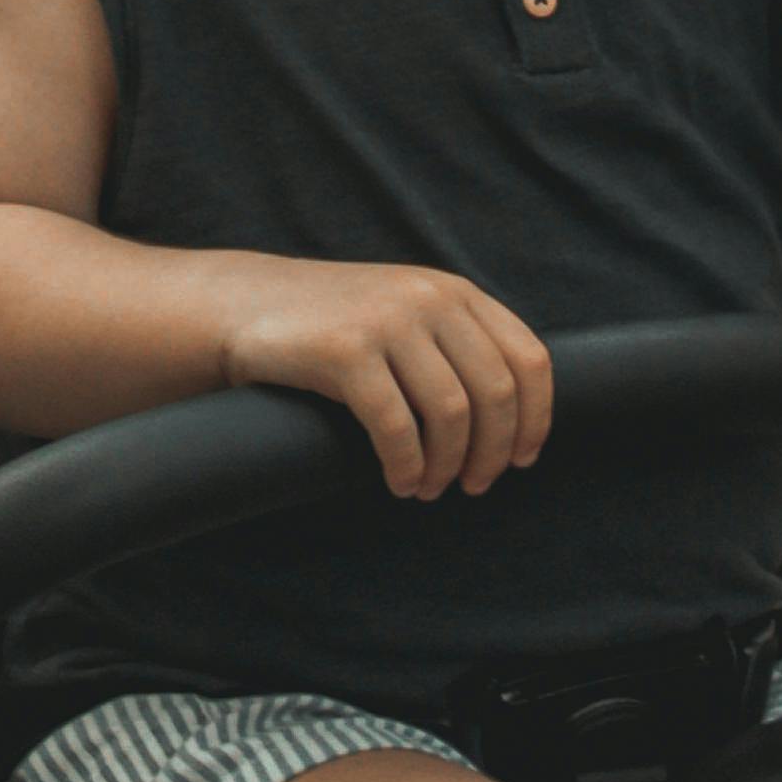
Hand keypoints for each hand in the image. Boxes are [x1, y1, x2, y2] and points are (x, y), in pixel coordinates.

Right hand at [214, 259, 556, 499]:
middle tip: (473, 485)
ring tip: (430, 488)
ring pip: (451, 414)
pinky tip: (400, 482)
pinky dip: (406, 466)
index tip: (523, 459)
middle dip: (493, 452)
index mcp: (454, 292)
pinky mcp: (344, 351)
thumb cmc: (334, 326)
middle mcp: (429, 298)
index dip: (535, 418)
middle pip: (496, 393)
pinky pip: (396, 427)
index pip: (528, 358)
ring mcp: (386, 321)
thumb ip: (455, 344)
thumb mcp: (406, 315)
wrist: (246, 304)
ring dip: (447, 467)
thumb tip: (514, 419)